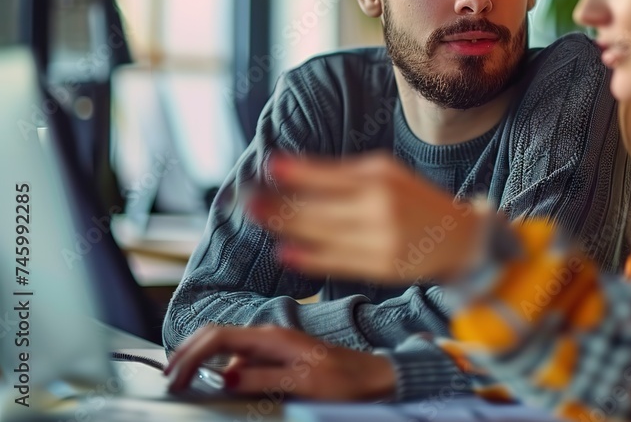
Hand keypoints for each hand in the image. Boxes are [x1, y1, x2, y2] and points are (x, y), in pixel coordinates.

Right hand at [164, 325, 395, 400]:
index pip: (217, 337)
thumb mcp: (302, 384)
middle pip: (215, 336)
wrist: (373, 377)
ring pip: (225, 345)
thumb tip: (224, 377)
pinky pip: (239, 355)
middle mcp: (269, 335)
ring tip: (182, 378)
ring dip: (201, 358)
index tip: (173, 378)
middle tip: (168, 379)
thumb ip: (261, 379)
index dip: (189, 356)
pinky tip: (213, 378)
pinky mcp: (277, 354)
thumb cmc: (344, 381)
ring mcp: (273, 343)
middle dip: (187, 354)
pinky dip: (219, 364)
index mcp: (272, 337)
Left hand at [250, 151, 487, 282]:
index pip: (329, 174)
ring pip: (322, 234)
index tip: (268, 165)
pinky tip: (286, 252)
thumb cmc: (417, 200)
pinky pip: (337, 262)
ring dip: (286, 227)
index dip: (296, 171)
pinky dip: (308, 258)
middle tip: (249, 199)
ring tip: (260, 218)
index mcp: (381, 177)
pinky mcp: (382, 267)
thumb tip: (295, 172)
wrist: (459, 238)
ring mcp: (382, 239)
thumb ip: (346, 173)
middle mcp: (381, 207)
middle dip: (280, 202)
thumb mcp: (388, 173)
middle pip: (318, 206)